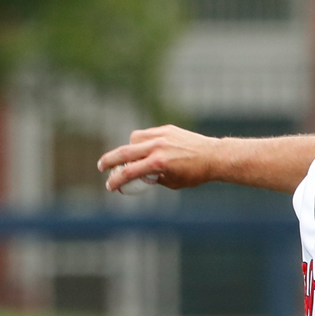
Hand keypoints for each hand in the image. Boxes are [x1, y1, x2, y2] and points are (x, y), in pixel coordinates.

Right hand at [98, 125, 218, 192]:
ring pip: (134, 140)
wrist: (213, 156)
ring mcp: (161, 136)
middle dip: (109, 161)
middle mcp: (157, 148)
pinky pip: (146, 134)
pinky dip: (142, 141)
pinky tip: (146, 149)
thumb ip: (153, 178)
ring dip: (129, 149)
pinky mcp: (166, 129)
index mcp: (158, 164)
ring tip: (133, 158)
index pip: (129, 172)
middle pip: (124, 153)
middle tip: (101, 167)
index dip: (116, 181)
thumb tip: (138, 177)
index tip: (110, 186)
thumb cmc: (194, 174)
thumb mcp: (172, 183)